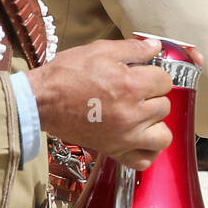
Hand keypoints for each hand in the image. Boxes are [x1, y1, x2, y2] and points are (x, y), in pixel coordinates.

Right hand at [26, 37, 176, 169]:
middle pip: (164, 106)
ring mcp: (124, 136)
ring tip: (143, 115)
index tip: (143, 74)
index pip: (165, 81)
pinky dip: (147, 152)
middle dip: (153, 96)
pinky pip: (143, 160)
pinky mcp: (113, 150)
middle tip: (137, 92)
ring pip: (162, 136)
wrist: (41, 101)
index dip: (155, 74)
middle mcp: (132, 114)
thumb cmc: (68, 73)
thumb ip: (133, 48)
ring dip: (156, 124)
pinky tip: (141, 138)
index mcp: (132, 86)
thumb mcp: (101, 50)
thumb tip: (156, 46)